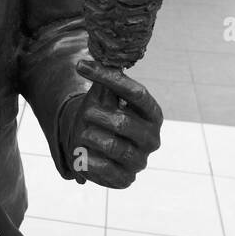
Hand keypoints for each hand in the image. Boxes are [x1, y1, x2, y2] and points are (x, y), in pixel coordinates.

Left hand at [59, 58, 162, 188]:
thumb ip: (106, 78)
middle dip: (95, 114)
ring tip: (83, 133)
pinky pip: (103, 168)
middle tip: (84, 113)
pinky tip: (82, 153)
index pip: (136, 93)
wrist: (97, 150)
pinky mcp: (126, 179)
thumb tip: (100, 56)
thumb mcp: (105, 96)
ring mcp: (140, 161)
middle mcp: (152, 138)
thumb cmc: (104, 115)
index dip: (110, 78)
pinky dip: (86, 159)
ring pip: (110, 145)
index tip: (82, 66)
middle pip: (122, 122)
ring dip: (89, 136)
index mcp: (152, 113)